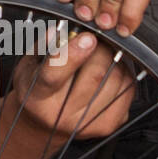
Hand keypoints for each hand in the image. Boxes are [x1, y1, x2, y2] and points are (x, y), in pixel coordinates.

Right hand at [9, 30, 135, 141]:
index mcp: (38, 98)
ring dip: (111, 60)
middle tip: (93, 41)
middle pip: (95, 74)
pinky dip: (122, 74)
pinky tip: (107, 73)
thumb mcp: (30, 65)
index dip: (73, 54)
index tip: (87, 37)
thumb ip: (44, 47)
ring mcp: (87, 124)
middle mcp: (62, 116)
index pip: (54, 76)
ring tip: (97, 58)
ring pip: (115, 79)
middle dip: (100, 49)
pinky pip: (127, 88)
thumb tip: (57, 32)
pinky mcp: (108, 126)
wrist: (44, 125)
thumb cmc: (37, 89)